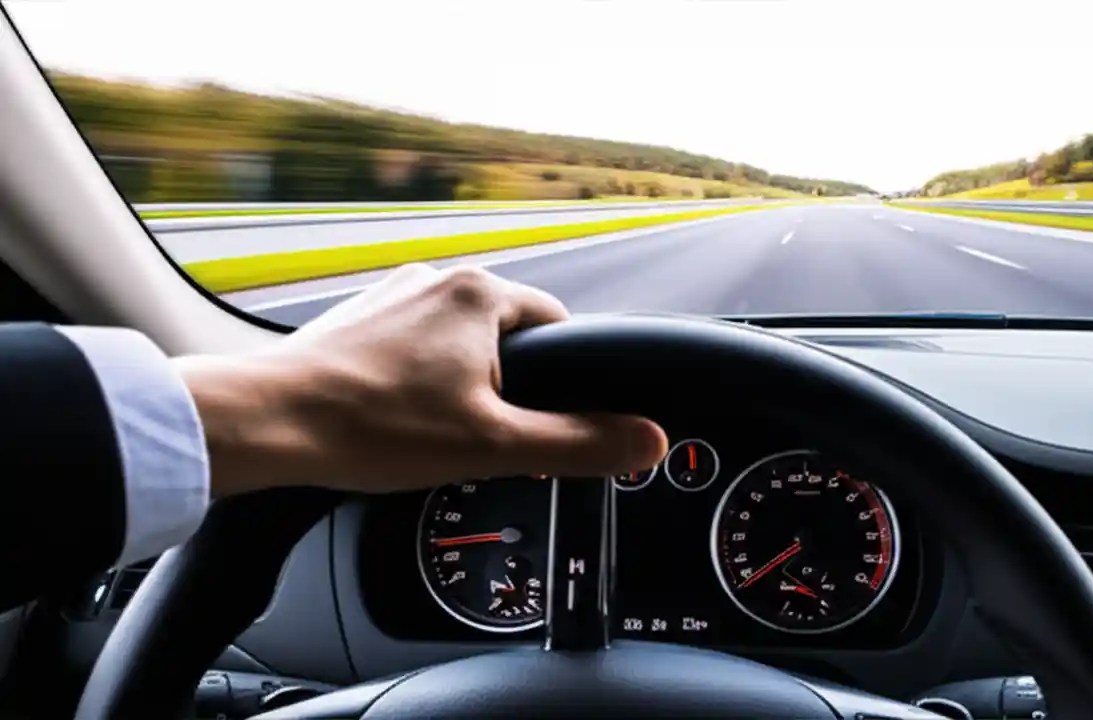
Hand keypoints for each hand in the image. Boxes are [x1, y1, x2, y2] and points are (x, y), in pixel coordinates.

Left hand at [176, 265, 667, 497]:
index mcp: (481, 293)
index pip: (559, 328)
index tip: (543, 420)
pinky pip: (411, 346)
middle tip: (478, 435)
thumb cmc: (370, 427)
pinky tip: (392, 418)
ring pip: (457, 342)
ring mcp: (391, 296)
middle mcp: (437, 280)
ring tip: (427, 431)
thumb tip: (646, 441)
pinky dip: (414, 380)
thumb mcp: (495, 446)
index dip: (563, 381)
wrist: (265, 423)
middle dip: (505, 386)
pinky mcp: (356, 319)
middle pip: (507, 336)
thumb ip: (579, 443)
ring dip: (458, 384)